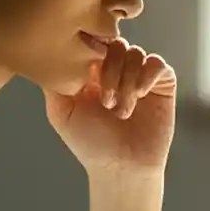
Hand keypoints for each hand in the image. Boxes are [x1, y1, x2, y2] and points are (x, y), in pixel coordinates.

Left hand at [44, 38, 176, 174]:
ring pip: (136, 53)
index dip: (92, 53)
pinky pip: (157, 64)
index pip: (93, 43)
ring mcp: (140, 75)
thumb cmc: (91, 144)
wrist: (122, 167)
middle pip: (115, 43)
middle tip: (105, 103)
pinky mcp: (162, 84)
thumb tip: (47, 52)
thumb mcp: (61, 112)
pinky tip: (140, 96)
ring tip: (122, 110)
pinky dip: (147, 77)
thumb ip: (53, 82)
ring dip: (127, 81)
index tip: (89, 78)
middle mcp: (118, 70)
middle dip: (110, 71)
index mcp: (93, 72)